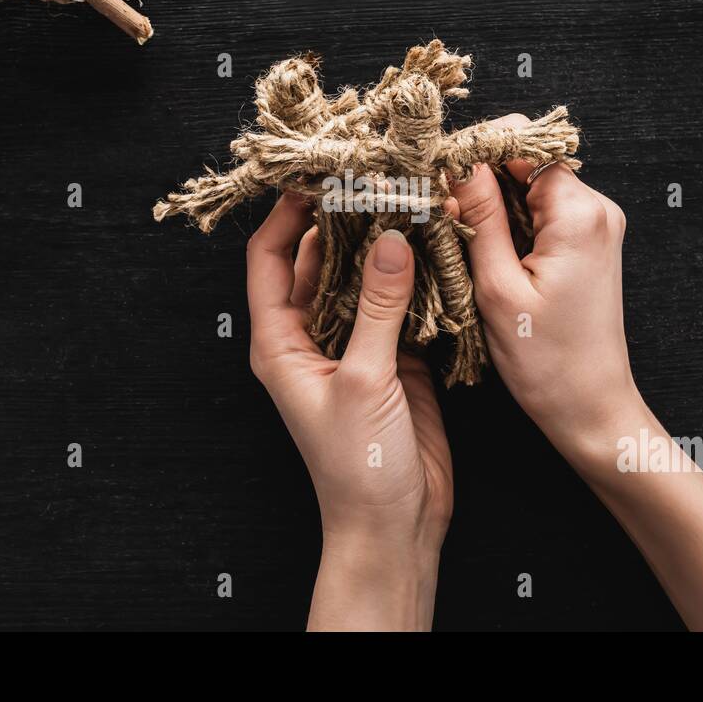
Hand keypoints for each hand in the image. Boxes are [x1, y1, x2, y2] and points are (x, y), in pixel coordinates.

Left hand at [246, 193, 451, 629]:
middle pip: (315, 261)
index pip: (267, 261)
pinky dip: (412, 276)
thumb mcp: (364, 380)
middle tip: (374, 177)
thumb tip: (389, 237)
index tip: (317, 175)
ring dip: (380, 244)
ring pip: (360, 279)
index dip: (285, 215)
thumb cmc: (359, 466)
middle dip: (341, 219)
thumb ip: (376, 307)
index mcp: (280, 344)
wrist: (395, 526)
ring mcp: (352, 346)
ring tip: (408, 199)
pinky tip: (435, 246)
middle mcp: (310, 339)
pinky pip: (396, 304)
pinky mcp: (391, 358)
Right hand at [449, 116, 644, 460]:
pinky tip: (486, 254)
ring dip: (493, 205)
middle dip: (481, 180)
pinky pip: (542, 214)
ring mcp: (596, 227)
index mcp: (579, 213)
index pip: (522, 144)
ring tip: (460, 239)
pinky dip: (511, 225)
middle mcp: (597, 210)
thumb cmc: (547, 362)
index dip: (476, 152)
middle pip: (527, 162)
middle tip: (442, 213)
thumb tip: (457, 163)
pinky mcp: (588, 245)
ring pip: (530, 188)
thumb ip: (480, 216)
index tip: (437, 173)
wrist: (592, 409)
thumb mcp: (498, 287)